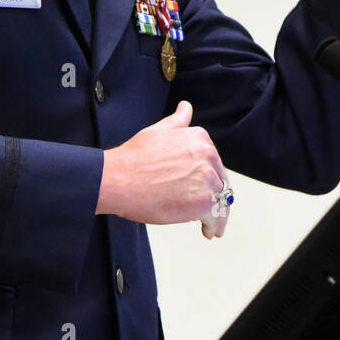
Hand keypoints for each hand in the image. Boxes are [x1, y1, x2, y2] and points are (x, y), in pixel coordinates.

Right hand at [98, 101, 230, 238]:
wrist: (118, 179)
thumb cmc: (133, 158)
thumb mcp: (157, 131)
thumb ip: (178, 121)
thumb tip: (186, 107)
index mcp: (199, 138)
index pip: (214, 162)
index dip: (211, 178)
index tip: (206, 188)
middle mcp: (208, 156)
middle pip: (220, 182)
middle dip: (216, 196)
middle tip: (211, 210)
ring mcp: (208, 180)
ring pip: (222, 200)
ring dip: (218, 214)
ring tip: (213, 226)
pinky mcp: (204, 203)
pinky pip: (216, 217)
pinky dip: (214, 226)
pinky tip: (208, 231)